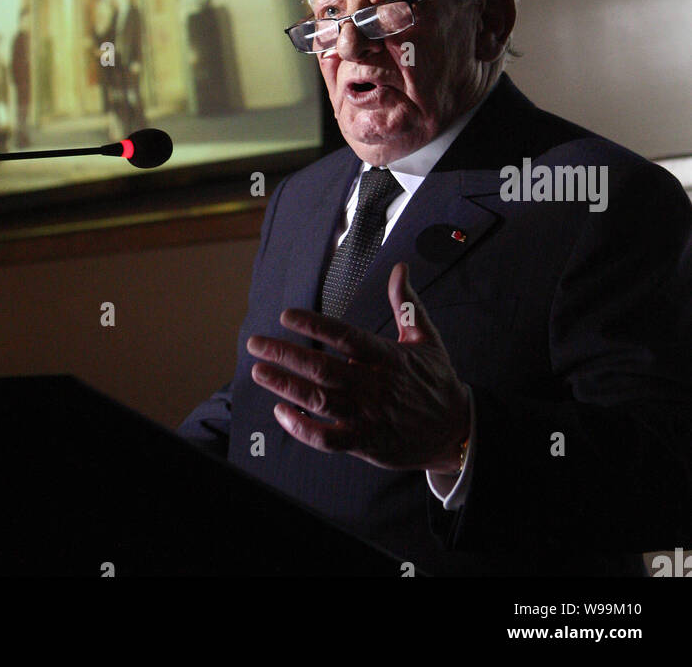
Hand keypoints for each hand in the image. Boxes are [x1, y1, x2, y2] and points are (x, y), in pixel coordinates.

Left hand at [247, 262, 469, 471]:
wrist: (455, 431)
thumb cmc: (438, 381)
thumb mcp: (427, 338)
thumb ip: (406, 303)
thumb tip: (400, 268)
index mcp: (386, 356)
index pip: (344, 336)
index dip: (314, 325)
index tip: (286, 315)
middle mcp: (374, 384)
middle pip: (323, 367)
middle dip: (285, 354)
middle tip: (255, 344)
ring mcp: (368, 415)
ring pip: (320, 400)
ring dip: (287, 386)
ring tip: (259, 373)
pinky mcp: (366, 442)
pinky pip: (328, 438)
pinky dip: (303, 428)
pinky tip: (282, 413)